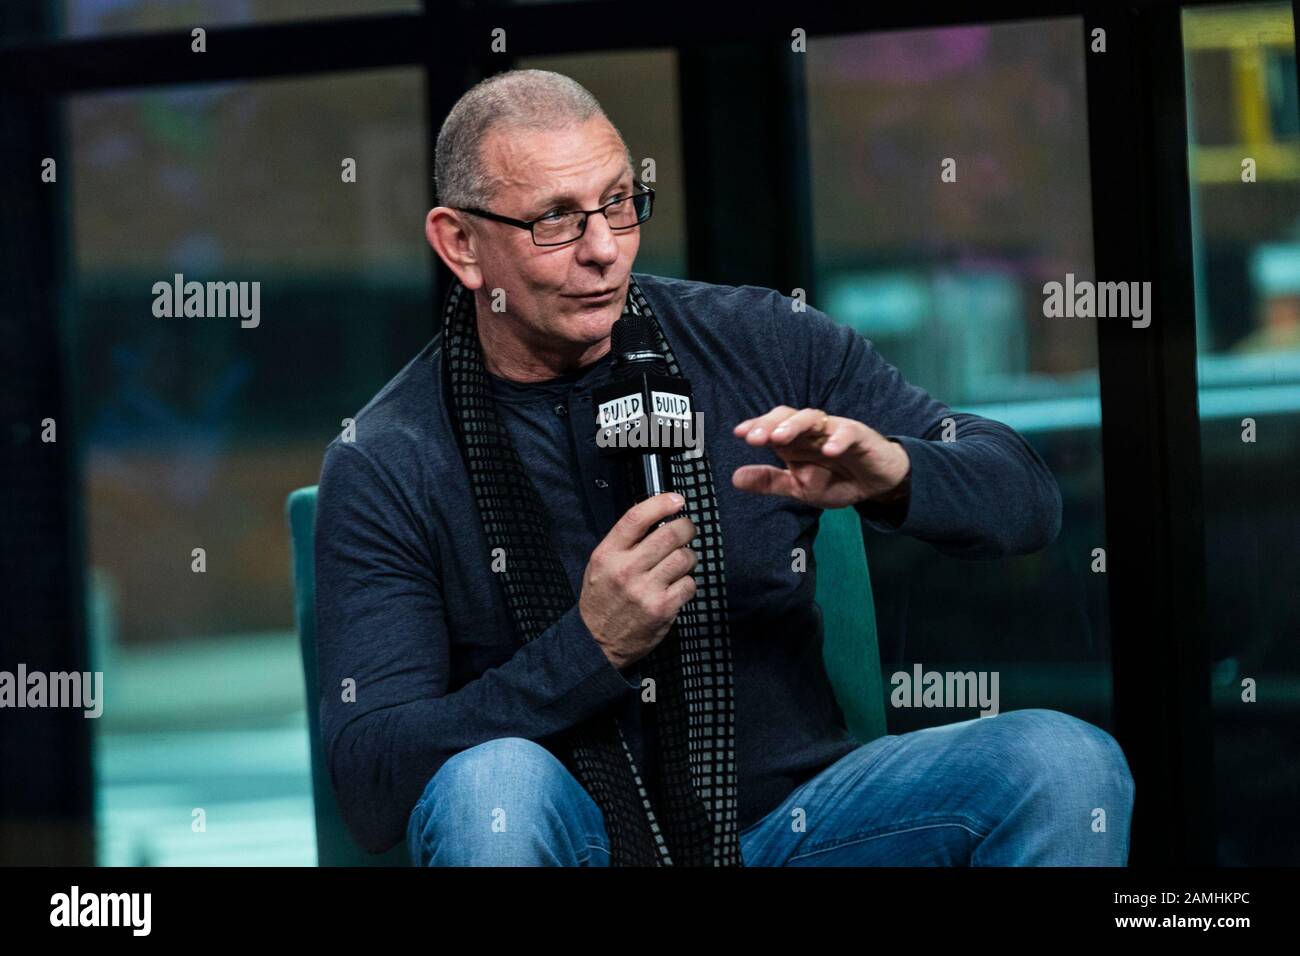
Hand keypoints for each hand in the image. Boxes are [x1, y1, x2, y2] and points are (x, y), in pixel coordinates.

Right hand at [578, 492, 698, 671]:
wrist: (596, 642)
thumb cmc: (602, 600)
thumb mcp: (601, 565)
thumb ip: (624, 543)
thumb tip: (658, 518)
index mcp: (608, 554)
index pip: (636, 518)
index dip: (661, 503)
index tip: (677, 500)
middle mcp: (626, 570)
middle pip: (669, 535)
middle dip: (686, 528)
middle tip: (688, 530)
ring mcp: (646, 590)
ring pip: (684, 558)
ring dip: (690, 556)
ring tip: (682, 561)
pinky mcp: (663, 609)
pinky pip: (689, 584)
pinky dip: (688, 582)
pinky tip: (678, 586)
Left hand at [731, 406, 910, 509]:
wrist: (876, 485)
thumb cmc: (836, 480)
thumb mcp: (799, 487)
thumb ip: (770, 482)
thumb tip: (735, 478)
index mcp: (795, 441)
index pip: (772, 426)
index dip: (756, 426)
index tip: (739, 433)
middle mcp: (811, 431)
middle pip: (788, 416)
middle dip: (770, 424)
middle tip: (754, 438)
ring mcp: (835, 430)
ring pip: (813, 417)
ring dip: (795, 426)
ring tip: (781, 439)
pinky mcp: (859, 436)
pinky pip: (848, 431)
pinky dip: (838, 439)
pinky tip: (829, 451)